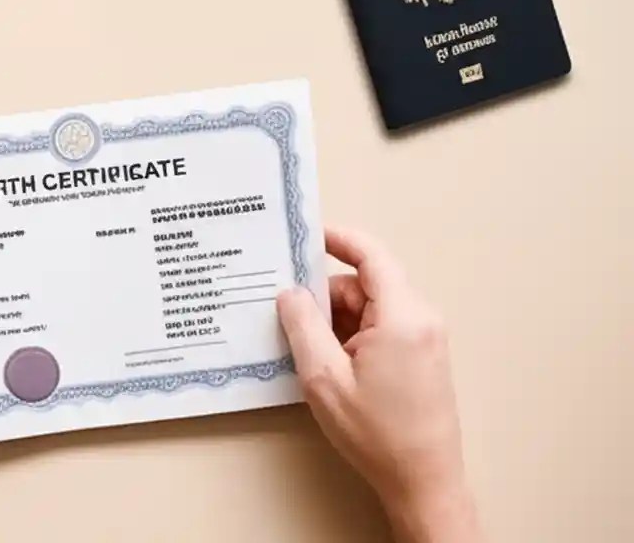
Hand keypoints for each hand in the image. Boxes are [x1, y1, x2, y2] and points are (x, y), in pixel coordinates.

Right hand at [277, 227, 481, 542]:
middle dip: (325, 297)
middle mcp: (421, 319)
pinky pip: (382, 327)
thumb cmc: (378, 435)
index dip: (338, 239)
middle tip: (289, 317)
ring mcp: (426, 338)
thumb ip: (303, 326)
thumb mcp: (324, 378)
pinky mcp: (423, 356)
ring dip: (337, 321)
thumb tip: (290, 293)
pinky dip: (352, 335)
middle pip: (365, 285)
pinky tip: (330, 363)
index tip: (308, 234)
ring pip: (370, 308)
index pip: (371, 256)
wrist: (424, 480)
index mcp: (402, 317)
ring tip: (309, 353)